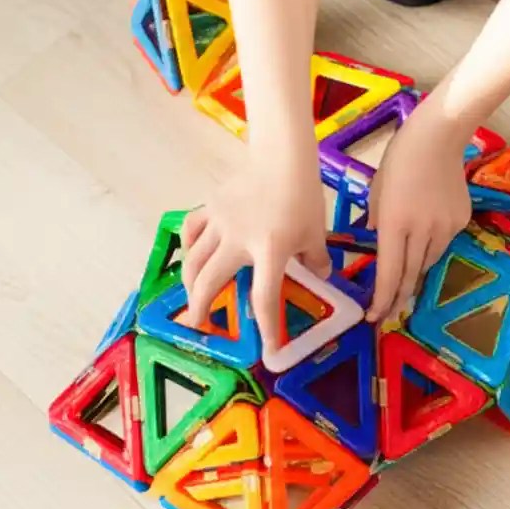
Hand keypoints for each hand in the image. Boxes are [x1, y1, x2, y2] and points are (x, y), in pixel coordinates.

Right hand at [180, 146, 330, 350]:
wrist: (282, 157)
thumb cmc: (303, 196)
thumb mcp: (316, 232)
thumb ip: (317, 259)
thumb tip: (320, 275)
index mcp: (270, 250)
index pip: (264, 298)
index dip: (266, 328)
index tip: (268, 351)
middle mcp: (239, 240)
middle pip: (210, 281)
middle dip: (201, 308)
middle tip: (198, 326)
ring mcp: (221, 223)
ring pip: (194, 259)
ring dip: (190, 284)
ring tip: (192, 299)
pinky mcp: (211, 207)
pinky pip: (192, 231)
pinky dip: (189, 247)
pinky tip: (192, 257)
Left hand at [366, 105, 472, 321]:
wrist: (439, 136)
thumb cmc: (400, 158)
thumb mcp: (377, 189)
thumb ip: (376, 218)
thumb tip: (377, 237)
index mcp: (395, 223)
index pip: (389, 272)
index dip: (382, 299)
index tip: (375, 317)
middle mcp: (422, 231)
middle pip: (410, 275)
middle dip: (398, 297)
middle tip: (389, 312)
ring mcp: (445, 227)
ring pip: (428, 261)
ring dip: (415, 269)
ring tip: (406, 270)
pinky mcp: (461, 220)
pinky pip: (443, 242)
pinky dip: (432, 243)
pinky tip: (428, 226)